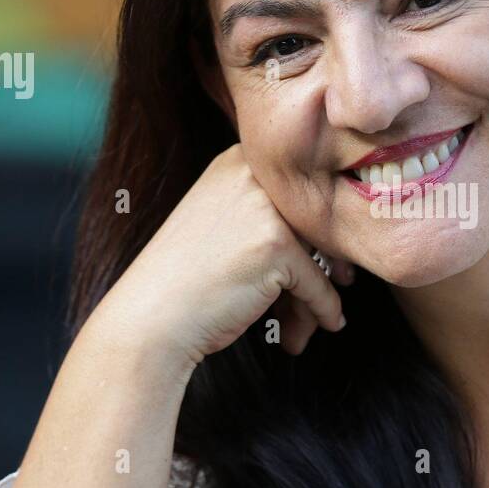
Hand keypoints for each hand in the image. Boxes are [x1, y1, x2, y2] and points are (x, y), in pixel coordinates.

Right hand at [98, 144, 354, 365]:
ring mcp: (266, 209)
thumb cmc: (182, 282)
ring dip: (317, 293)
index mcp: (236, 162)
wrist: (149, 318)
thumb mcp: (221, 223)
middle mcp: (251, 176)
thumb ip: (266, 214)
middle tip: (339, 282)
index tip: (331, 256)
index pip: (299, 191)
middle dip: (327, 259)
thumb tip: (331, 239)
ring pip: (320, 254)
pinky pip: (319, 285)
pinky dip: (322, 311)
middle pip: (315, 219)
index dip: (318, 227)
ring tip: (306, 323)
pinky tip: (324, 325)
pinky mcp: (278, 246)